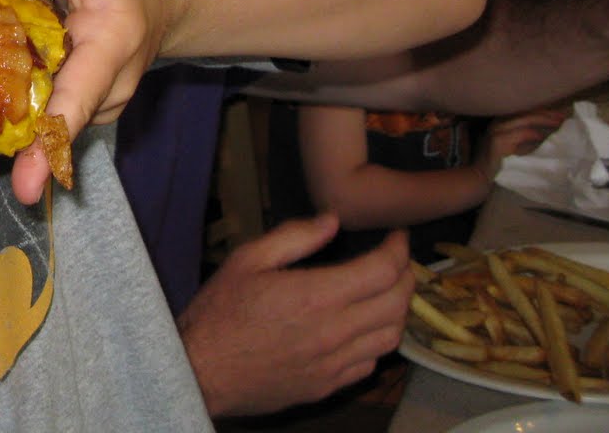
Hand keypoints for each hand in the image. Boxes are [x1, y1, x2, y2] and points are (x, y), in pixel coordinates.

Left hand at [0, 0, 163, 203]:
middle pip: (55, 124)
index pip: (81, 96)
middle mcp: (109, 86)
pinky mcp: (80, 108)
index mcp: (112, 43)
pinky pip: (42, 116)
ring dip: (5, 119)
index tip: (28, 183)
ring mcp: (96, 104)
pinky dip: (11, 109)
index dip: (52, 140)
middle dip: (11, 136)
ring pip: (45, 123)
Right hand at [177, 218, 412, 416]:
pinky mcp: (328, 386)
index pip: (382, 271)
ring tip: (389, 292)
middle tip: (398, 260)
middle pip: (396, 304)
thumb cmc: (219, 311)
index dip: (398, 250)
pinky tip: (364, 327)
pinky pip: (370, 364)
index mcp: (315, 295)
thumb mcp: (247, 259)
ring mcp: (334, 364)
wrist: (201, 372)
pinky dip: (378, 341)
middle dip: (406, 275)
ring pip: (390, 337)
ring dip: (398, 310)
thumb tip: (332, 221)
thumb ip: (294, 237)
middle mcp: (334, 332)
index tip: (397, 236)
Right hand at [475, 108, 564, 177]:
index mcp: (502, 123)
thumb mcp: (512, 148)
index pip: (525, 111)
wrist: (479, 178)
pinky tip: (541, 135)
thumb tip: (546, 133)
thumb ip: (525, 139)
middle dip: (546, 113)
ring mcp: (496, 131)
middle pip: (526, 112)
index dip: (543, 111)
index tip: (560, 115)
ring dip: (543, 119)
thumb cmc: (498, 165)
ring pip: (523, 119)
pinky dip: (531, 133)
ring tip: (558, 123)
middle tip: (563, 117)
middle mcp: (498, 123)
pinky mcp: (497, 142)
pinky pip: (518, 133)